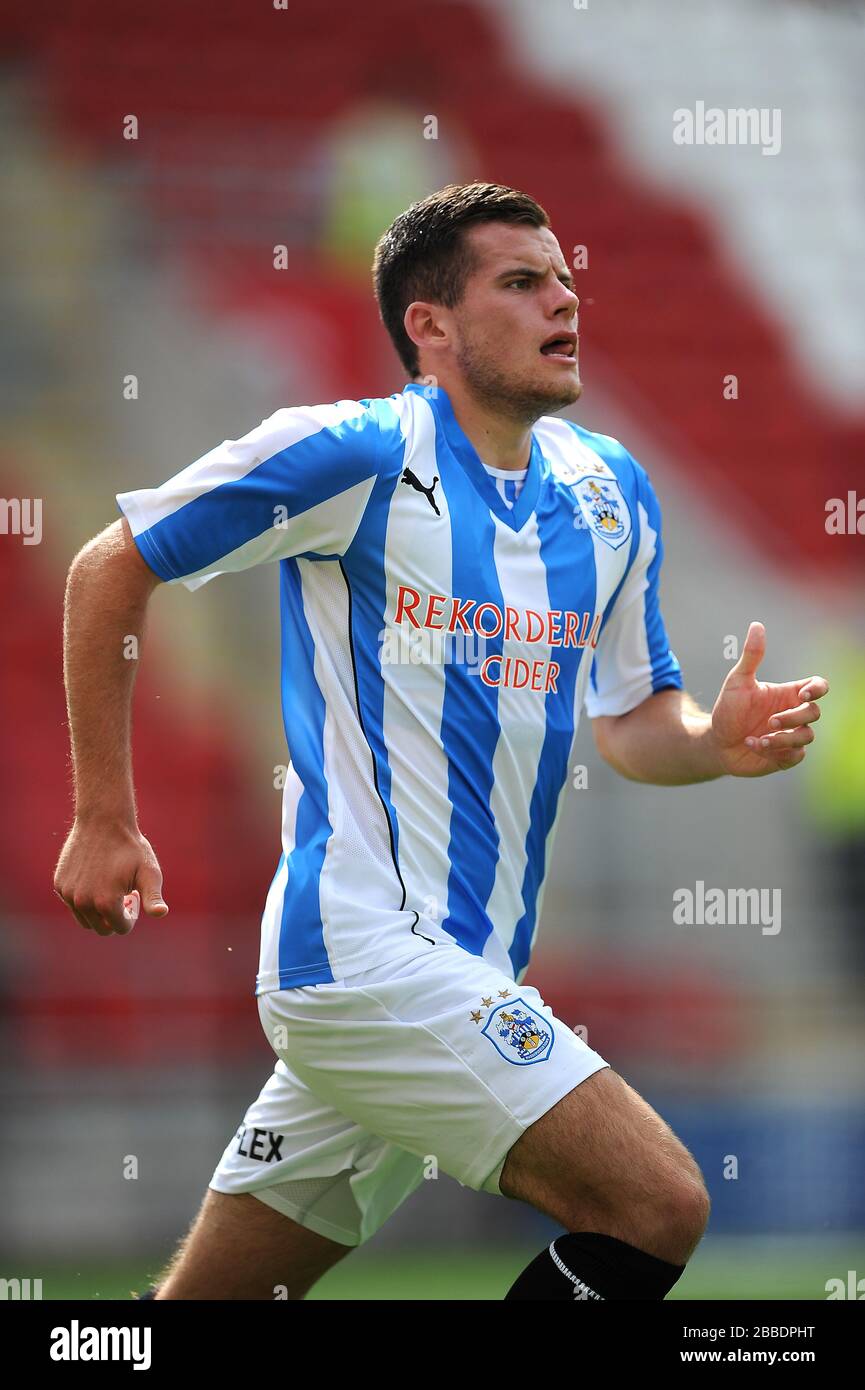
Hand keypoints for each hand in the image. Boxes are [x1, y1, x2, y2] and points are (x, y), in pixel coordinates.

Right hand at [53, 818, 168, 936]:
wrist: (103, 821)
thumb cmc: (130, 847)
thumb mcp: (148, 872)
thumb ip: (153, 897)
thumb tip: (161, 914)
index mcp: (106, 903)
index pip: (120, 928)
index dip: (131, 915)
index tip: (134, 896)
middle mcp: (83, 902)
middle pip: (101, 928)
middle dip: (114, 917)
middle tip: (123, 894)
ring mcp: (68, 894)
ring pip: (85, 919)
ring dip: (98, 911)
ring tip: (110, 888)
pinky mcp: (59, 884)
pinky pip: (72, 903)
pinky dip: (84, 899)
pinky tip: (95, 878)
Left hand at [710, 622, 828, 776]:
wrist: (716, 742)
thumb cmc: (728, 709)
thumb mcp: (737, 682)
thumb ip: (751, 657)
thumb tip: (757, 625)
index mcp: (787, 694)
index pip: (817, 687)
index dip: (817, 689)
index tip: (802, 695)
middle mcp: (792, 714)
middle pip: (814, 713)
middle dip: (794, 718)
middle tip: (770, 721)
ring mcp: (791, 736)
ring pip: (807, 736)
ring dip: (784, 738)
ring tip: (758, 738)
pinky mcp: (785, 756)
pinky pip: (796, 756)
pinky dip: (776, 752)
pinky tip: (753, 745)